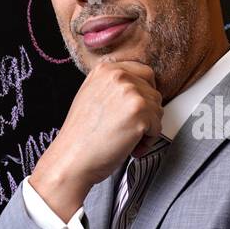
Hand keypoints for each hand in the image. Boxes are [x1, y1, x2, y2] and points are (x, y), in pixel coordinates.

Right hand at [28, 61, 162, 219]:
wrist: (72, 158)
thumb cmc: (81, 136)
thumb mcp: (91, 96)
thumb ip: (113, 87)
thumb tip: (137, 88)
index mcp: (106, 70)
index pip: (144, 72)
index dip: (144, 94)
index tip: (136, 109)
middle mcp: (119, 76)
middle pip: (153, 92)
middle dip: (147, 112)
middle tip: (130, 127)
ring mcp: (131, 93)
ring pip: (157, 110)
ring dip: (147, 128)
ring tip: (127, 139)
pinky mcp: (140, 112)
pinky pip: (157, 127)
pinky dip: (147, 141)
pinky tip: (129, 146)